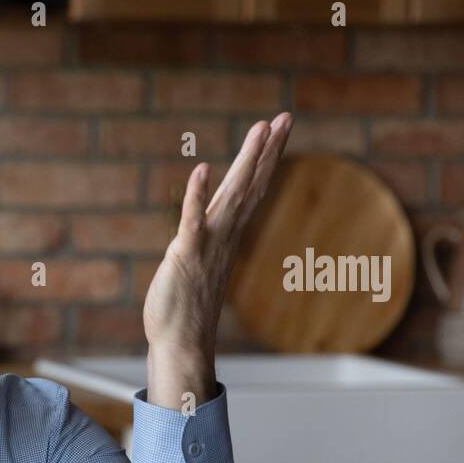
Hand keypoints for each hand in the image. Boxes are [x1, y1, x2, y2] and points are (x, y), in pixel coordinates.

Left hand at [142, 113, 292, 407]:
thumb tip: (210, 230)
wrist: (180, 343)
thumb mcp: (199, 267)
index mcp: (226, 235)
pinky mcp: (185, 255)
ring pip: (231, 196)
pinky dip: (197, 196)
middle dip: (266, 151)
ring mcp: (207, 245)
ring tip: (261, 129)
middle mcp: (223, 236)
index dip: (266, 159)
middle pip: (250, 186)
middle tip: (283, 118)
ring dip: (245, 163)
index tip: (278, 128)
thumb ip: (206, 244)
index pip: (252, 190)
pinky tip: (200, 170)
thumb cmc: (185, 310)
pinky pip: (192, 221)